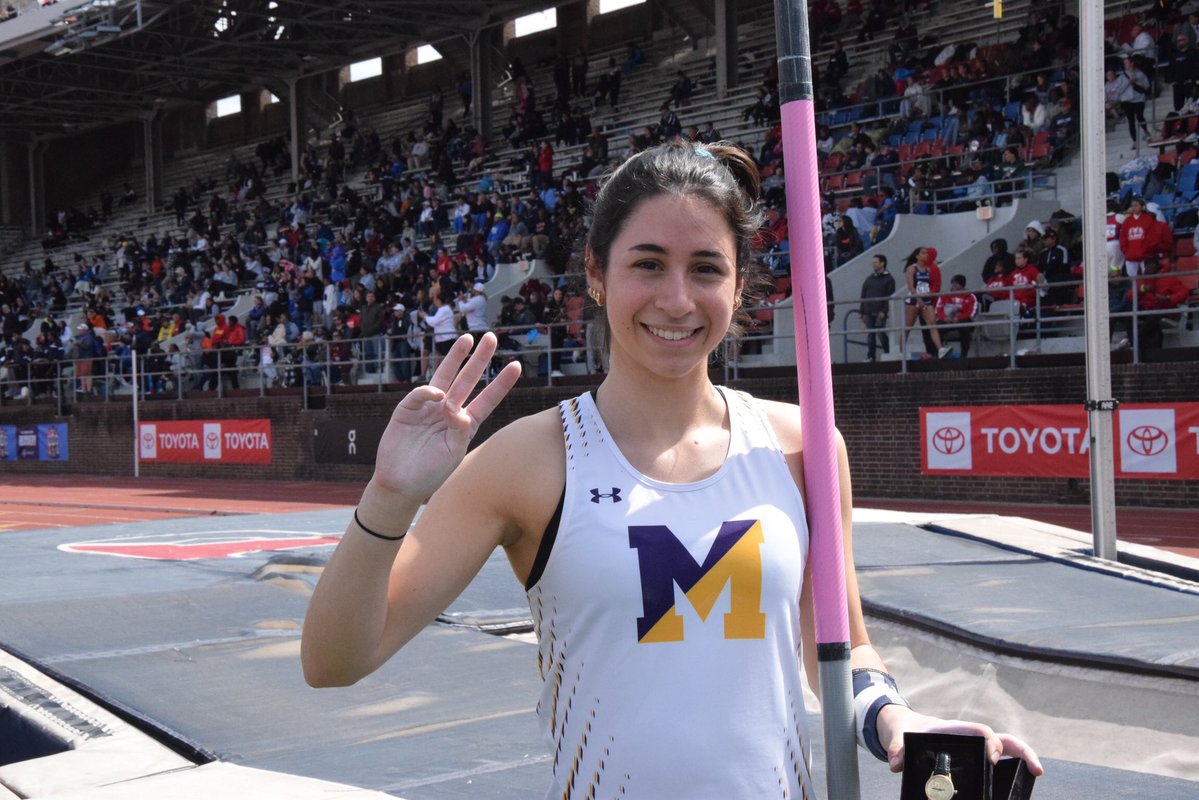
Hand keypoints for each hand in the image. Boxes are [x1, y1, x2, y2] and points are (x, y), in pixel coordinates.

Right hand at [367, 333, 520, 507]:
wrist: (400, 484)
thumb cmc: (430, 473)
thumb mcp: (452, 455)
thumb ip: (459, 433)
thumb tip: (458, 410)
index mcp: (465, 423)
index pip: (487, 399)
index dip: (501, 383)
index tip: (516, 365)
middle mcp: (448, 411)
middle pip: (468, 380)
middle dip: (479, 359)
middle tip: (491, 338)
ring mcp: (428, 408)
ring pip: (445, 377)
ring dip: (455, 358)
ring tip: (467, 339)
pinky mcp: (408, 410)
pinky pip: (420, 395)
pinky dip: (428, 391)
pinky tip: (437, 394)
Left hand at [877, 705, 1043, 775]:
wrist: (907, 728)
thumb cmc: (907, 732)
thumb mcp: (898, 739)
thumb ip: (895, 749)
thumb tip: (896, 764)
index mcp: (955, 730)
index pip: (979, 731)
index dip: (990, 742)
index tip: (994, 758)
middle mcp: (971, 737)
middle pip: (1003, 739)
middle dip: (1022, 751)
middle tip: (1036, 769)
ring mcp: (978, 747)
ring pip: (1008, 749)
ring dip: (1025, 758)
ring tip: (1037, 774)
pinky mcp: (978, 758)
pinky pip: (1002, 761)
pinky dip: (1014, 769)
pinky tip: (1019, 787)